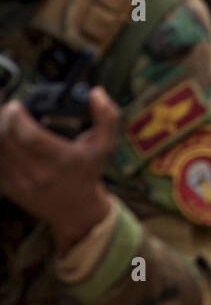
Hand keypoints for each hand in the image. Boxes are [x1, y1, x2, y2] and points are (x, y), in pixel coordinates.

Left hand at [0, 88, 116, 250]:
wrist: (77, 211)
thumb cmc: (89, 173)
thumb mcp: (105, 145)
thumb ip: (107, 117)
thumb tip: (97, 93)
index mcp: (62, 159)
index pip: (30, 136)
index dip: (17, 117)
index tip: (16, 106)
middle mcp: (41, 173)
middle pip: (8, 140)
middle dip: (3, 120)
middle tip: (8, 110)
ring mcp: (23, 183)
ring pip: (0, 151)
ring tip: (5, 122)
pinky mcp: (10, 190)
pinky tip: (4, 139)